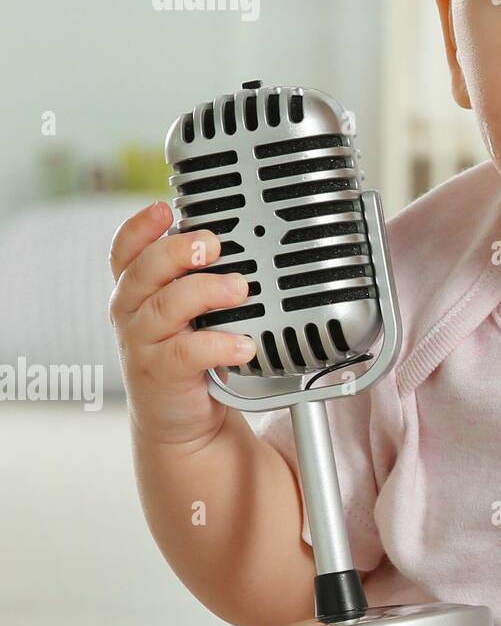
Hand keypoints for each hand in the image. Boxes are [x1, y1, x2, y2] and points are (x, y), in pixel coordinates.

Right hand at [108, 201, 257, 447]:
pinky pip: (187, 352)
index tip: (165, 208)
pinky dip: (219, 344)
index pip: (127, 250)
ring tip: (239, 289)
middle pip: (144, 269)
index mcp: (138, 288)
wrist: (181, 417)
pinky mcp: (160, 373)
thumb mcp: (190, 308)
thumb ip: (203, 276)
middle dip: (177, 250)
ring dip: (205, 291)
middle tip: (213, 245)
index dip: (140, 227)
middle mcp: (133, 311)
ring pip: (165, 305)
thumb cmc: (190, 351)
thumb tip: (247, 238)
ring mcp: (143, 342)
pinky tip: (244, 344)